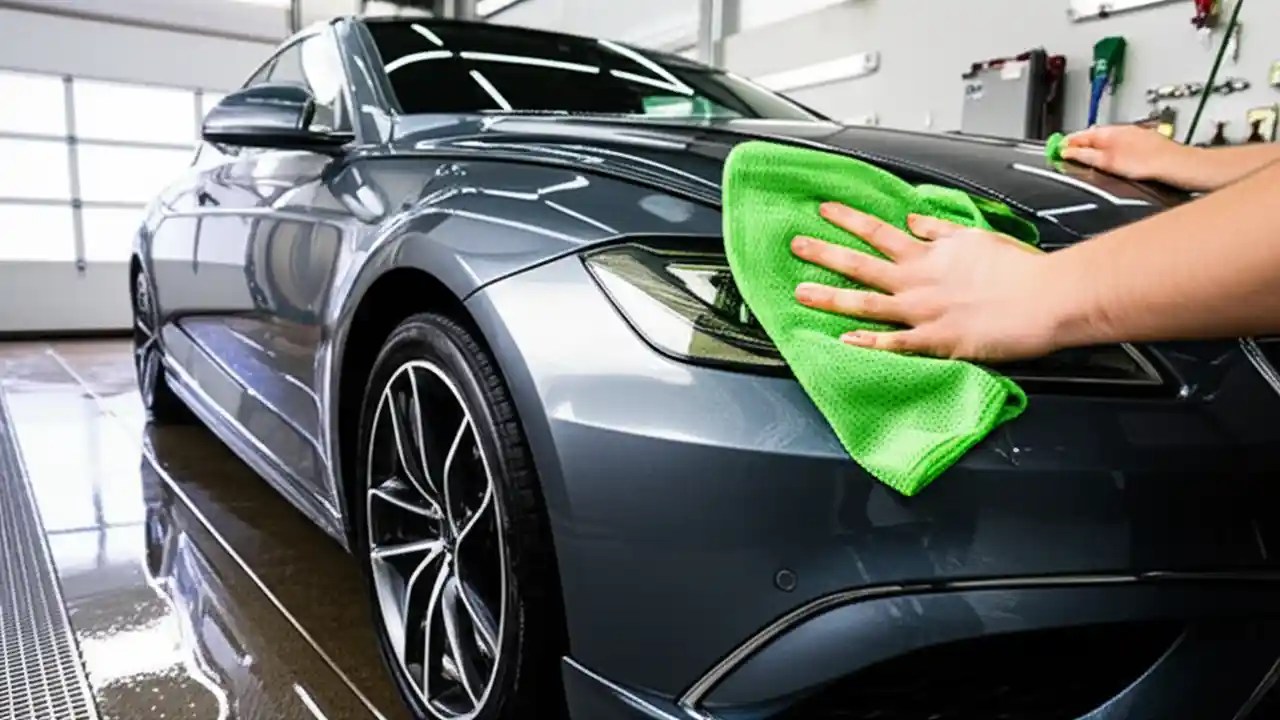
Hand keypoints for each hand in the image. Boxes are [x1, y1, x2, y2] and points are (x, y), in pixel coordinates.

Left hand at [791, 203, 1069, 361]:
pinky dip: (868, 344)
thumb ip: (940, 231)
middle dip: (825, 253)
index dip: (849, 220)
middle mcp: (919, 280)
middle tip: (795, 246)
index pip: (879, 231)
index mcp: (930, 254)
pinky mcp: (937, 340)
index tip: (824, 210)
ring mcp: (923, 311)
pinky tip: (843, 342)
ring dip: (831, 297)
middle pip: (861, 263)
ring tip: (801, 293)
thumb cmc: (1020, 269)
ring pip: (866, 302)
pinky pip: (895, 343)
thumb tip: (914, 221)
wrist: (1048, 297)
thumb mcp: (976, 238)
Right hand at [1061, 124, 1196, 182]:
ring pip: (1107, 141)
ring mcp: (1133, 136)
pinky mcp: (1143, 144)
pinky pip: (1119, 145)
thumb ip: (1085, 156)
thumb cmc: (1146, 163)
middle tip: (1069, 156)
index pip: (1080, 135)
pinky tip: (1113, 162)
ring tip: (1088, 161)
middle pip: (1093, 137)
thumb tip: (1068, 152)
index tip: (1057, 150)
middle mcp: (1121, 130)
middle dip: (1080, 146)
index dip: (1066, 143)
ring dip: (1095, 149)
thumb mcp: (1108, 162)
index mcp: (1109, 132)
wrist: (1175, 165)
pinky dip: (1110, 152)